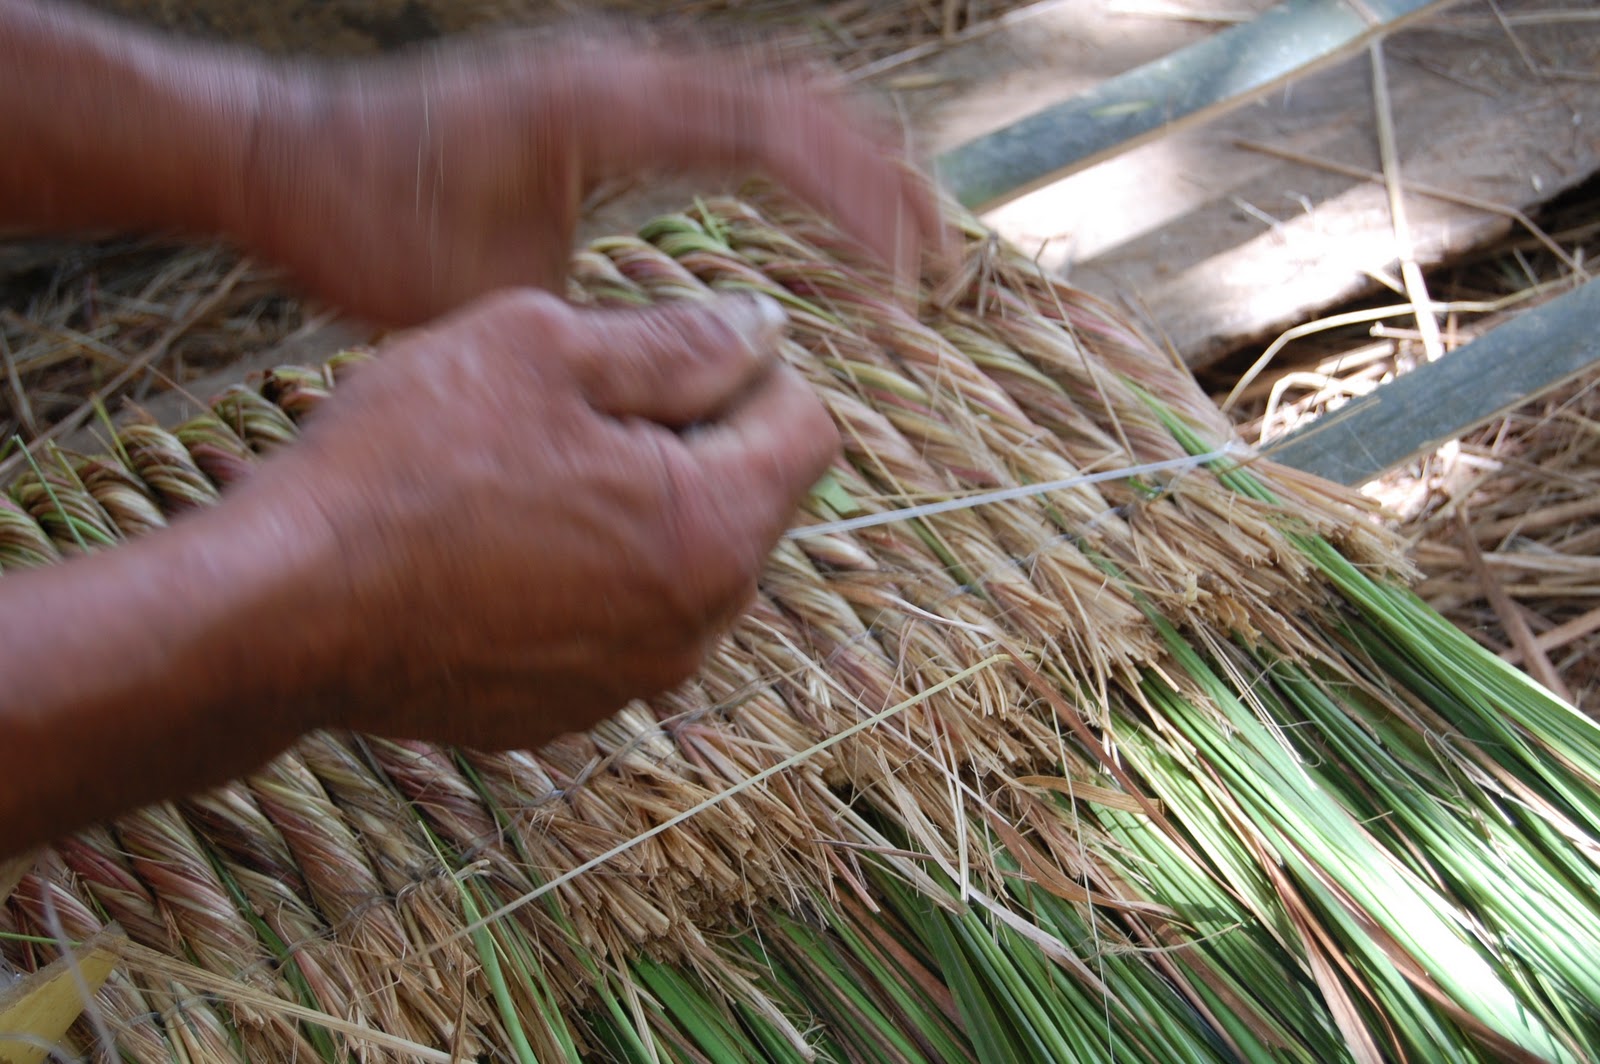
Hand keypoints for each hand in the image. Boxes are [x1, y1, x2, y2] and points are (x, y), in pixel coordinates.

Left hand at [238, 32, 944, 324]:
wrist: (286, 154)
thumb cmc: (369, 223)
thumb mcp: (496, 300)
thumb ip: (607, 326)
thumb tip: (715, 363)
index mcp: (608, 102)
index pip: (774, 130)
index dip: (855, 199)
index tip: (905, 275)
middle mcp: (626, 68)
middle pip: (799, 97)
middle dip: (879, 178)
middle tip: (938, 261)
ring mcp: (619, 74)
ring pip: (773, 96)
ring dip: (846, 165)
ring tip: (906, 239)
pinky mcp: (608, 97)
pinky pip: (728, 114)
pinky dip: (793, 162)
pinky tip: (821, 214)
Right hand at [251, 290, 836, 748]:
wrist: (282, 612)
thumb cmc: (405, 466)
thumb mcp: (544, 350)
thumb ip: (679, 343)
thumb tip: (762, 331)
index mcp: (712, 531)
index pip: (809, 429)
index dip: (754, 369)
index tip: (669, 350)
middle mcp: (696, 626)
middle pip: (749, 500)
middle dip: (694, 439)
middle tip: (576, 406)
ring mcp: (633, 680)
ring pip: (683, 561)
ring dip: (637, 507)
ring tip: (526, 475)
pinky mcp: (571, 710)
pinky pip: (620, 620)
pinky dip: (588, 574)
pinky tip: (495, 545)